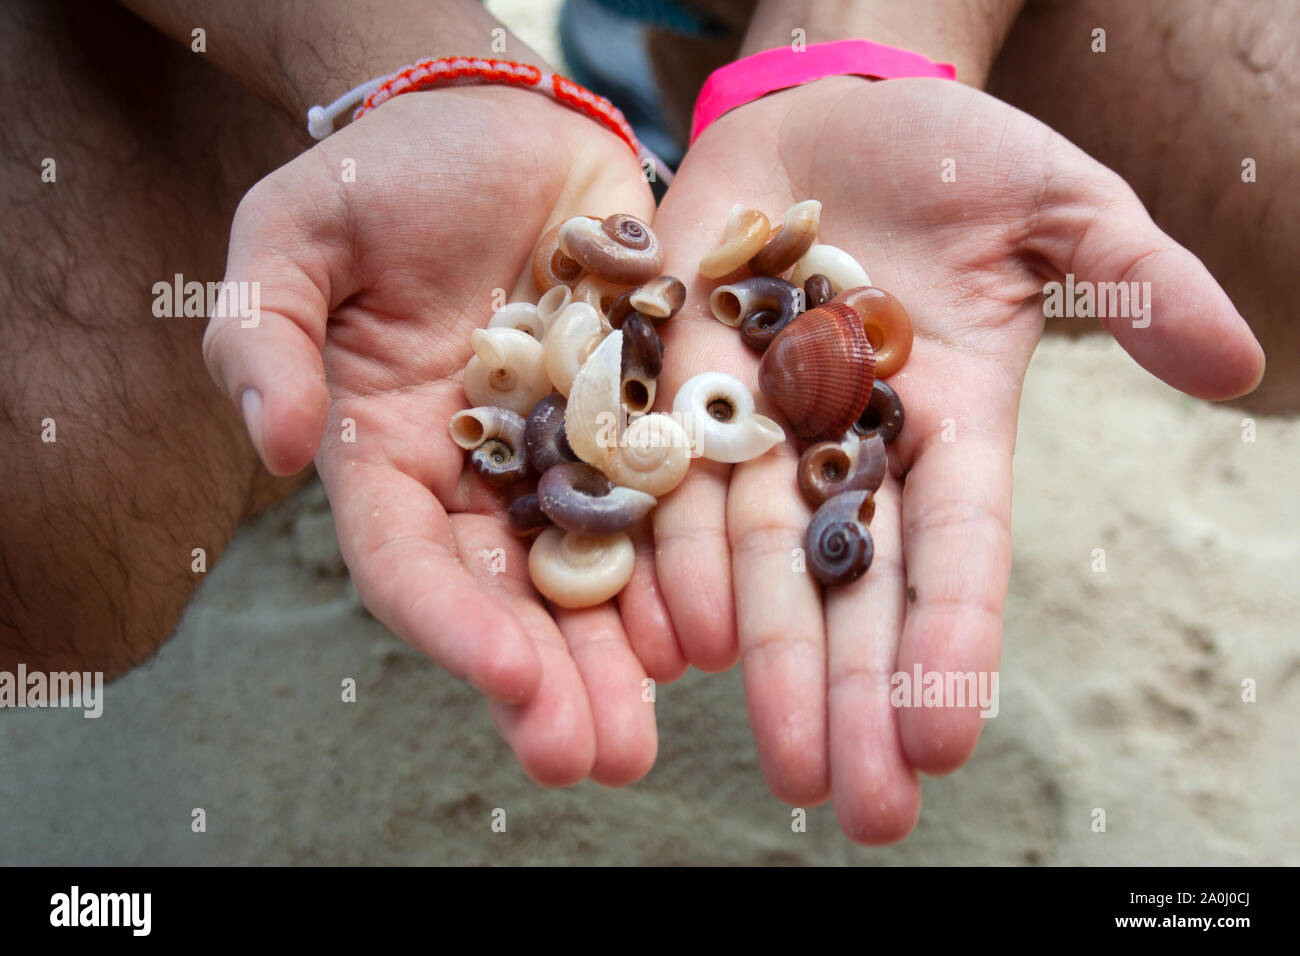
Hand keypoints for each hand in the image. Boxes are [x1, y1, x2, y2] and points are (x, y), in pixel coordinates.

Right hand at [202, 89, 666, 785]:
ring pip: (600, 565)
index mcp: (391, 454)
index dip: (454, 627)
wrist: (496, 121)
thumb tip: (276, 446)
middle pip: (515, 594)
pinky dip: (690, 555)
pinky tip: (718, 616)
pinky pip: (670, 492)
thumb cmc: (384, 177)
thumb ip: (264, 335)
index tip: (509, 678)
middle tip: (599, 757)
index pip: (412, 562)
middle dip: (554, 680)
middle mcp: (483, 474)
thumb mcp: (293, 237)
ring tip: (662, 720)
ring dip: (628, 648)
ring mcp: (570, 449)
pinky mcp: (645, 409)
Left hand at [648, 76, 1263, 840]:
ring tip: (782, 760)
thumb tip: (1242, 365)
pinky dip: (672, 555)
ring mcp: (758, 417)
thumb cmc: (954, 156)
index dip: (953, 644)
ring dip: (767, 660)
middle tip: (862, 809)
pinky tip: (673, 643)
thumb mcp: (1058, 206)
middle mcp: (851, 441)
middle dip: (857, 694)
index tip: (947, 744)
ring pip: (760, 556)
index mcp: (950, 419)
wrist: (827, 109)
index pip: (958, 549)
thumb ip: (1137, 283)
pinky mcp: (677, 377)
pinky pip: (670, 477)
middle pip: (854, 584)